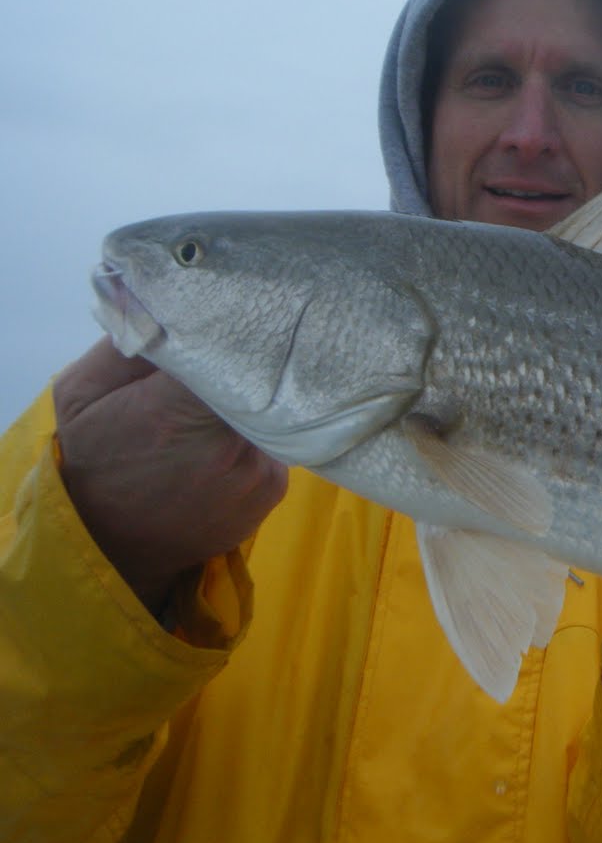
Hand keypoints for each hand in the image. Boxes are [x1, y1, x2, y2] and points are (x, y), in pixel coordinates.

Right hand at [53, 337, 287, 615]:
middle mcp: (229, 441)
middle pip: (261, 376)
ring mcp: (256, 468)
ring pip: (272, 409)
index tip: (229, 318)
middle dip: (248, 363)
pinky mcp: (272, 489)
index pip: (232, 348)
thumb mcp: (84, 391)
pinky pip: (275, 443)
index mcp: (178, 409)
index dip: (234, 329)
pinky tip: (221, 447)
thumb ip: (128, 340)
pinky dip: (255, 437)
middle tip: (230, 355)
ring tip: (215, 411)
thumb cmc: (93, 459)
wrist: (109, 543)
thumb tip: (168, 298)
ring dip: (253, 403)